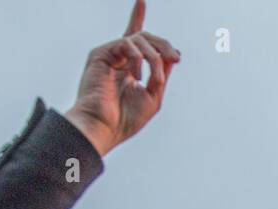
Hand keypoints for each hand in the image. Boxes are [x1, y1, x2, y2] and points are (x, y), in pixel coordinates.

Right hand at [64, 0, 180, 157]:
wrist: (104, 127)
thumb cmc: (126, 119)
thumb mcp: (153, 97)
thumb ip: (162, 75)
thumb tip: (172, 56)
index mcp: (128, 70)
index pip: (137, 42)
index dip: (137, 19)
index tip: (141, 1)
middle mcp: (118, 60)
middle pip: (144, 38)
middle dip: (164, 45)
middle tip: (176, 58)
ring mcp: (109, 56)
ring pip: (139, 40)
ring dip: (154, 58)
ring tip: (155, 80)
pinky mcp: (100, 54)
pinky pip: (127, 43)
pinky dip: (139, 57)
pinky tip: (137, 76)